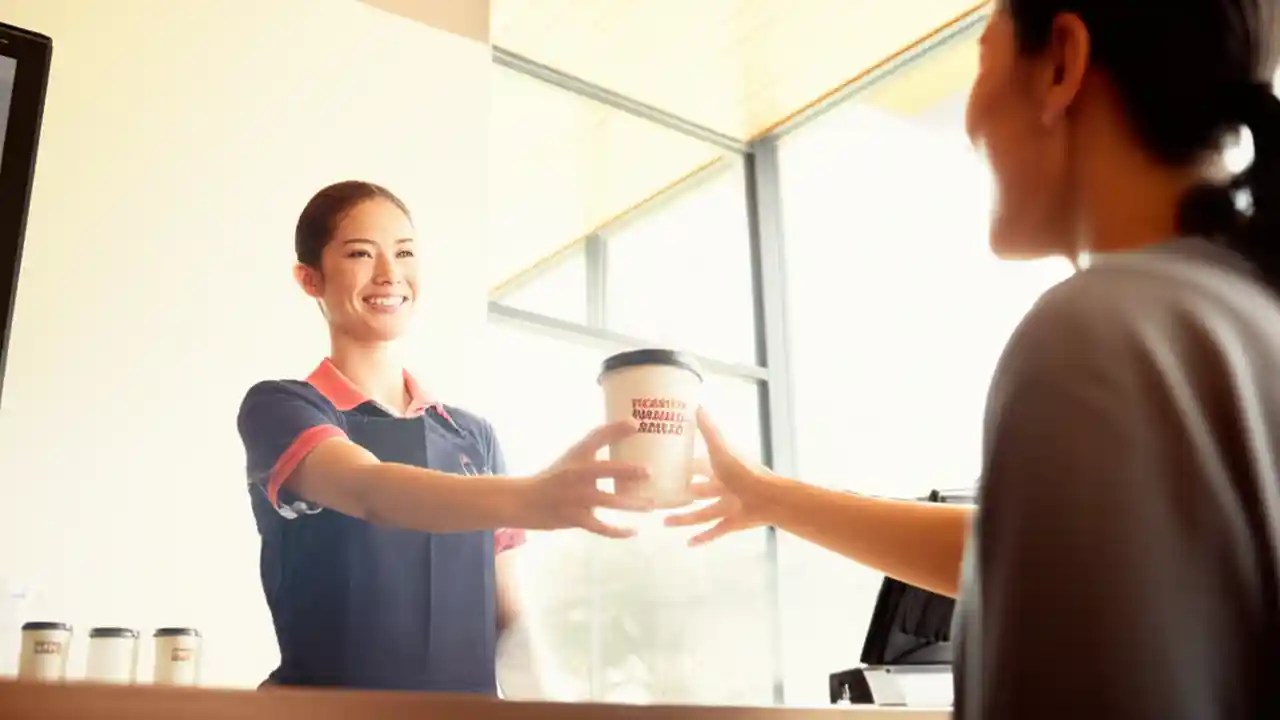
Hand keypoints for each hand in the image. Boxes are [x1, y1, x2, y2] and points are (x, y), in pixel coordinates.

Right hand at [519, 420, 652, 538]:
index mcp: (577, 455)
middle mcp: (577, 474)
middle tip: (649, 472)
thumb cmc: (555, 477)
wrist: (524, 501)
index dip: (616, 429)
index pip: (597, 436)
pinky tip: (633, 530)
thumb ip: (596, 451)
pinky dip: (617, 531)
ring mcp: (577, 497)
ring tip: (651, 505)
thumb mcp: (573, 458)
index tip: (636, 423)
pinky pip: (601, 527)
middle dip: (628, 471)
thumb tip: (629, 440)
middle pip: (606, 470)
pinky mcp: (575, 518)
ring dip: (632, 504)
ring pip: (609, 501)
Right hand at [666, 408, 777, 544]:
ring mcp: (726, 505)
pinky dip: (703, 538)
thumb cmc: (744, 471)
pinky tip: (688, 544)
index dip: (684, 463)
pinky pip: (714, 531)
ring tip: (664, 522)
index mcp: (720, 467)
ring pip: (701, 513)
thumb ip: (709, 430)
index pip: (698, 464)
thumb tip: (696, 405)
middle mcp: (722, 486)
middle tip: (660, 497)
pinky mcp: (731, 522)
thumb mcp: (721, 449)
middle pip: (697, 490)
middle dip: (681, 493)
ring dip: (684, 518)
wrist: (768, 498)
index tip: (665, 464)